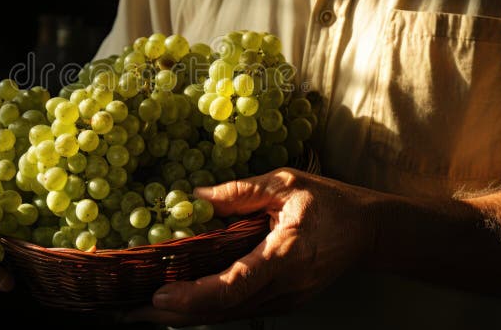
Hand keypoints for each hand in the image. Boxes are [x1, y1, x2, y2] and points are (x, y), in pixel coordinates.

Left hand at [125, 168, 380, 325]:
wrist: (370, 232)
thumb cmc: (330, 202)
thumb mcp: (286, 183)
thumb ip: (240, 191)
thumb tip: (195, 198)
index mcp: (286, 253)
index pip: (237, 283)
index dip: (196, 294)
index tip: (161, 294)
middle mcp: (284, 286)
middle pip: (225, 310)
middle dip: (176, 315)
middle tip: (130, 312)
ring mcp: (285, 300)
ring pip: (230, 316)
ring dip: (187, 317)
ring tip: (143, 312)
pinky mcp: (283, 303)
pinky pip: (240, 311)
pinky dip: (207, 311)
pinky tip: (181, 307)